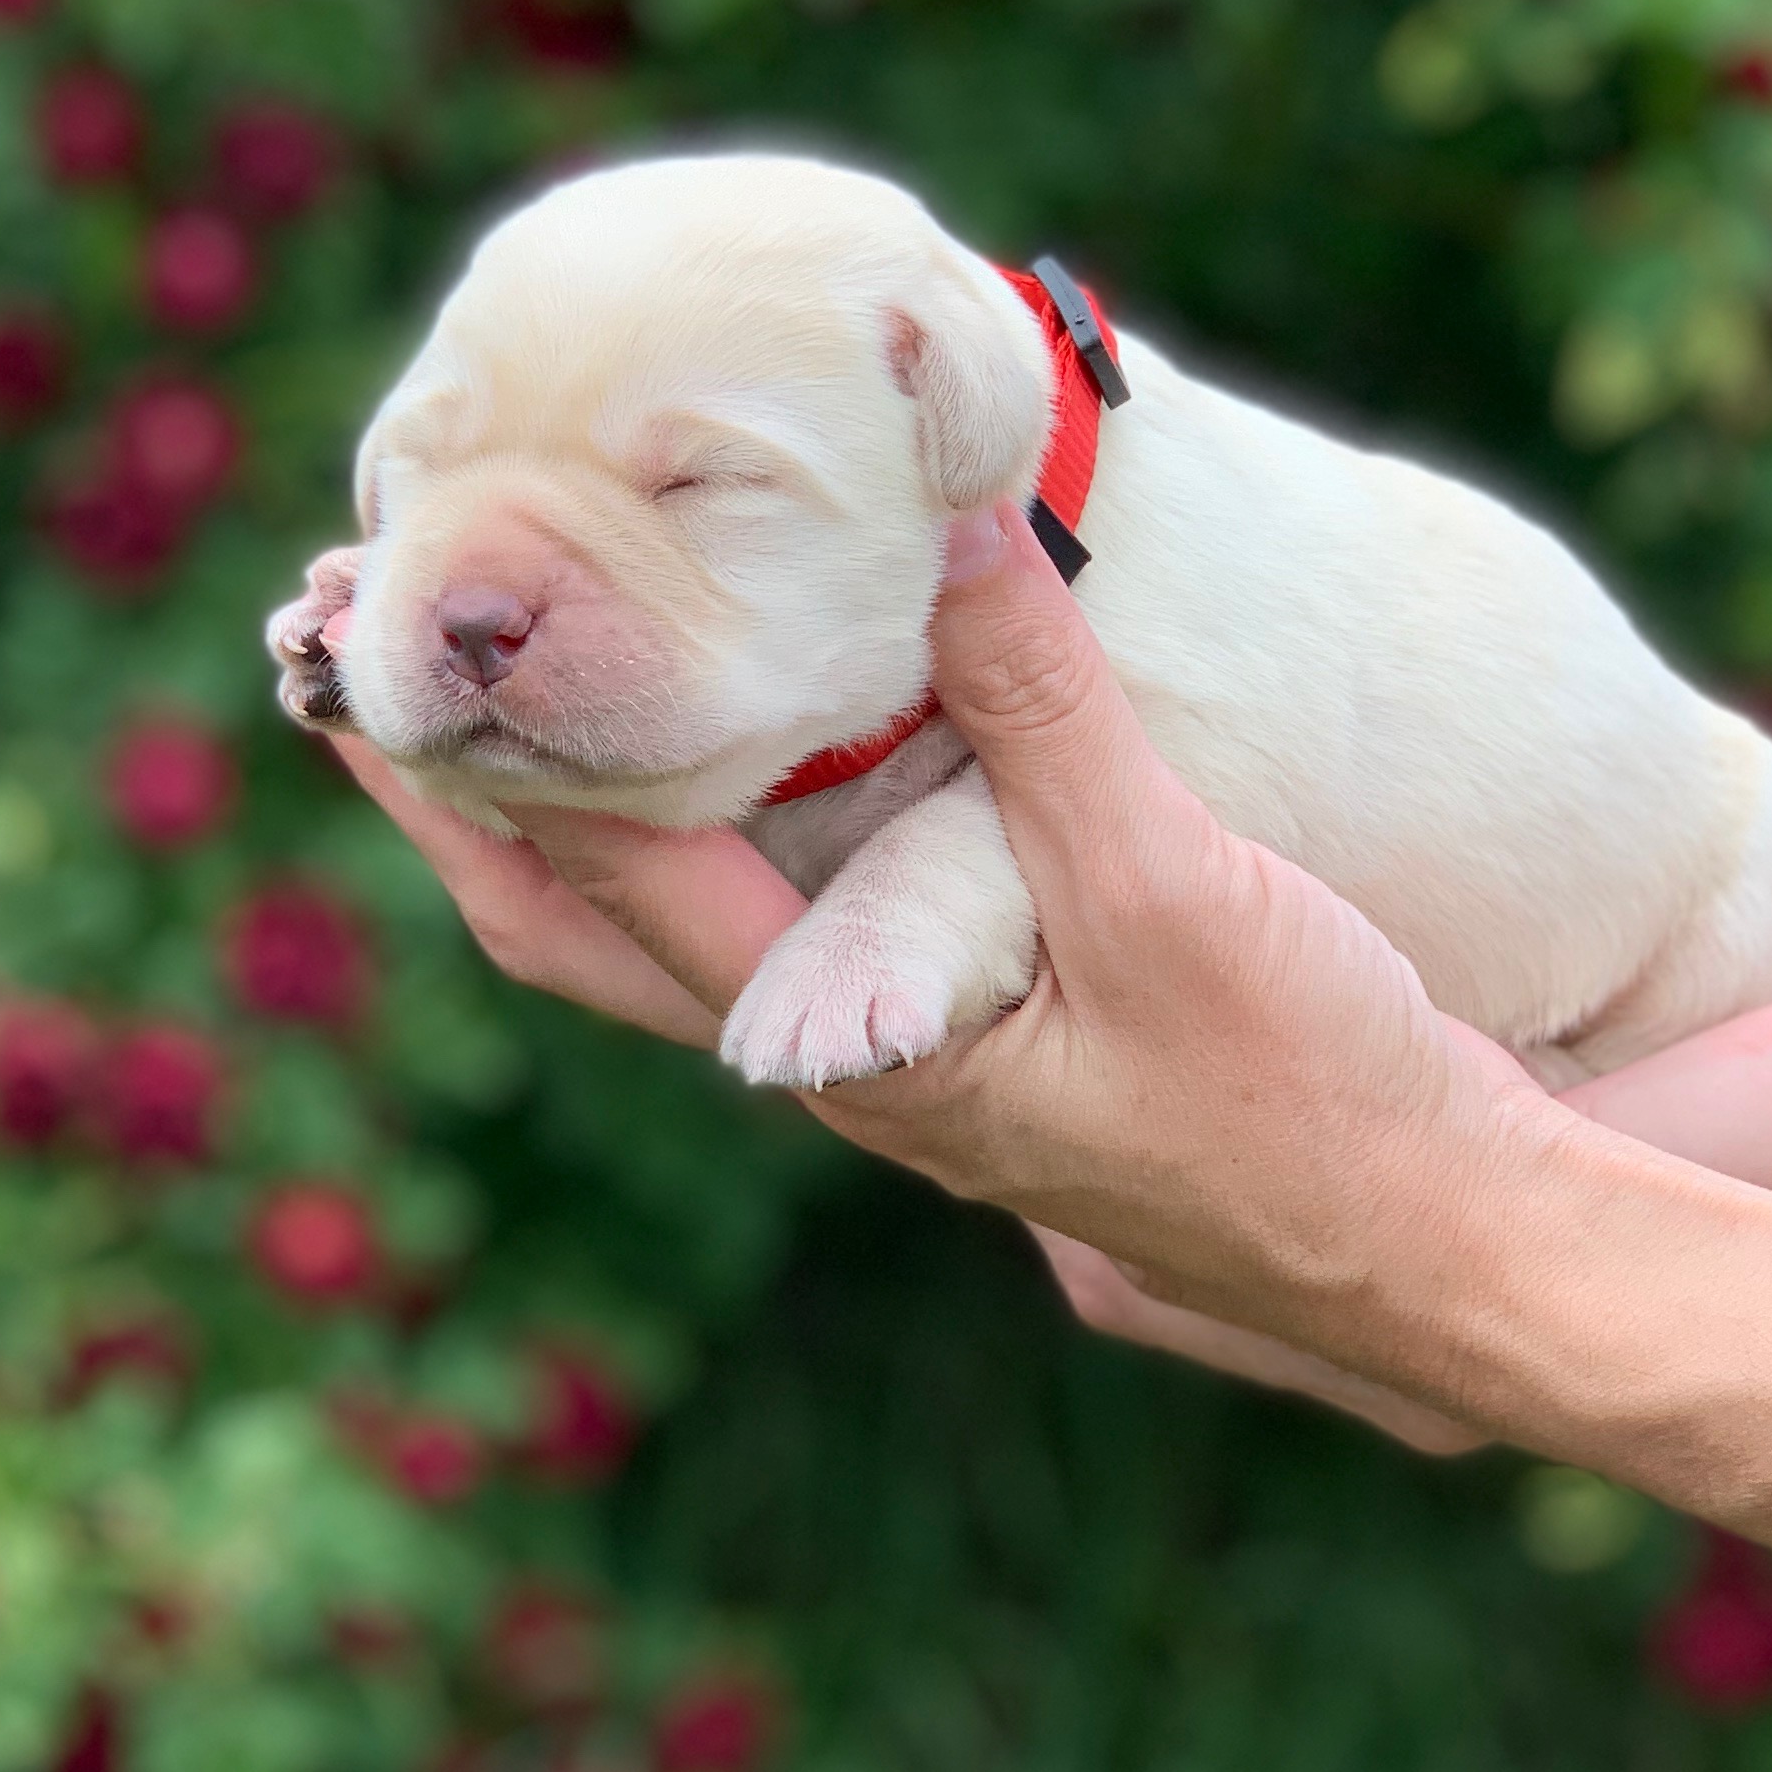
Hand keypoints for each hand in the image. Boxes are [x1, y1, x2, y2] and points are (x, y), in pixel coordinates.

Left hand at [340, 501, 1551, 1423]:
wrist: (1435, 1241)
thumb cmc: (1312, 1097)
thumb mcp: (1175, 883)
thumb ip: (1049, 714)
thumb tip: (941, 531)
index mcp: (848, 1041)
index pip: (607, 875)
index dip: (478, 751)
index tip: (367, 635)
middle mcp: (832, 1058)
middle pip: (578, 923)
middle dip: (453, 797)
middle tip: (337, 659)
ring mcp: (886, 1051)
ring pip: (659, 926)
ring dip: (552, 806)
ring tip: (474, 681)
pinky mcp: (956, 1025)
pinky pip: (765, 913)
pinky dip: (688, 818)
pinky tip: (710, 737)